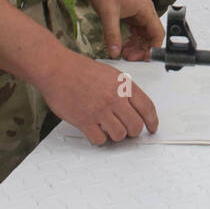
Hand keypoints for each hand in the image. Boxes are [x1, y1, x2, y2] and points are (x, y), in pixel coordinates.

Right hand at [35, 48, 158, 144]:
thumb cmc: (81, 70)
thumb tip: (134, 107)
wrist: (57, 69)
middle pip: (135, 126)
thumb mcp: (111, 74)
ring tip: (109, 129)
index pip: (147, 107)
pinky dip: (100, 139)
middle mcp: (114, 98)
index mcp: (124, 85)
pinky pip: (100, 139)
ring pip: (119, 135)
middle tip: (128, 130)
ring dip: (116, 136)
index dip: (152, 121)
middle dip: (133, 132)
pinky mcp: (84, 120)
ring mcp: (100, 110)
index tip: (152, 128)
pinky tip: (96, 131)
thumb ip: (124, 90)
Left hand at [85, 0, 163, 59]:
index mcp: (145, 10)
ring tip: (123, 53)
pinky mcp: (132, 13)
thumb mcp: (108, 13)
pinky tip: (121, 45)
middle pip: (151, 36)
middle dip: (142, 49)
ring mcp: (139, 12)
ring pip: (143, 34)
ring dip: (136, 45)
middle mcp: (145, 12)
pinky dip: (130, 39)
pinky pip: (136, 30)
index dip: (153, 47)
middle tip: (128, 58)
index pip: (157, 33)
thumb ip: (112, 34)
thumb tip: (114, 52)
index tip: (144, 59)